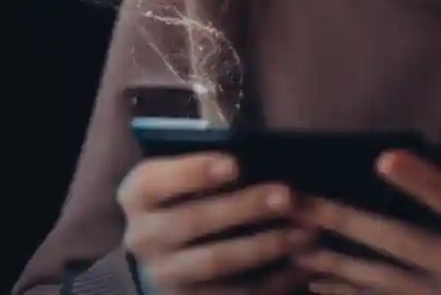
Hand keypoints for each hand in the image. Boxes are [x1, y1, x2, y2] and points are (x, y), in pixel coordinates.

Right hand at [117, 153, 314, 293]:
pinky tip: (299, 267)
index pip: (154, 181)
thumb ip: (204, 170)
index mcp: (136, 197)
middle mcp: (143, 237)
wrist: (161, 258)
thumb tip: (258, 158)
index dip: (193, 172)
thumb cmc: (179, 203)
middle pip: (192, 221)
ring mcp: (164, 275)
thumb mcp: (177, 182)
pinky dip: (270, 281)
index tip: (234, 164)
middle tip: (286, 196)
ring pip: (216, 260)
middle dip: (243, 207)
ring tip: (303, 233)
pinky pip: (234, 294)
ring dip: (264, 246)